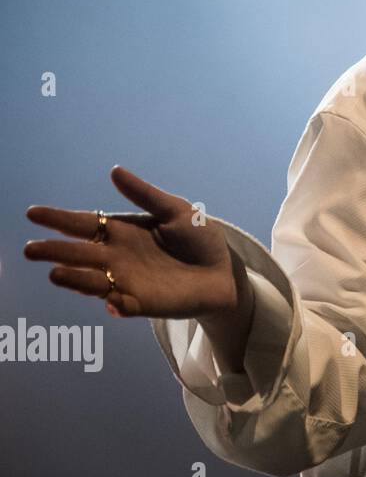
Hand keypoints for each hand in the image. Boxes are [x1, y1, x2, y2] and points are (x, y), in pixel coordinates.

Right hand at [24, 166, 241, 319]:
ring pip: (92, 282)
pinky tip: (112, 300)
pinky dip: (118, 304)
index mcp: (120, 232)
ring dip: (75, 280)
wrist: (222, 270)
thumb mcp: (175, 210)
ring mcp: (126, 282)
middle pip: (78, 254)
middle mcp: (115, 258)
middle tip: (31, 249)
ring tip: (56, 273)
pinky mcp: (143, 303)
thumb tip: (114, 171)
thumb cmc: (197, 238)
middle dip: (54, 251)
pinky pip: (125, 305)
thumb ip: (144, 194)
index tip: (33, 213)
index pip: (82, 224)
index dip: (57, 219)